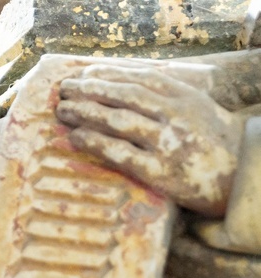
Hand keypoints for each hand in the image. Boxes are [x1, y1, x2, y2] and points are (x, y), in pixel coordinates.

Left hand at [56, 63, 245, 216]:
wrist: (241, 176)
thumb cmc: (211, 141)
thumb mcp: (196, 108)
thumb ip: (165, 95)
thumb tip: (119, 84)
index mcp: (184, 97)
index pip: (140, 79)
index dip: (108, 75)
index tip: (83, 74)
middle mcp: (175, 116)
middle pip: (124, 97)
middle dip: (90, 91)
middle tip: (64, 90)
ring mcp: (167, 144)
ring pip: (118, 122)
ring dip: (86, 113)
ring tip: (63, 110)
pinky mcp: (160, 172)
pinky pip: (120, 154)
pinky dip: (95, 143)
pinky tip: (75, 137)